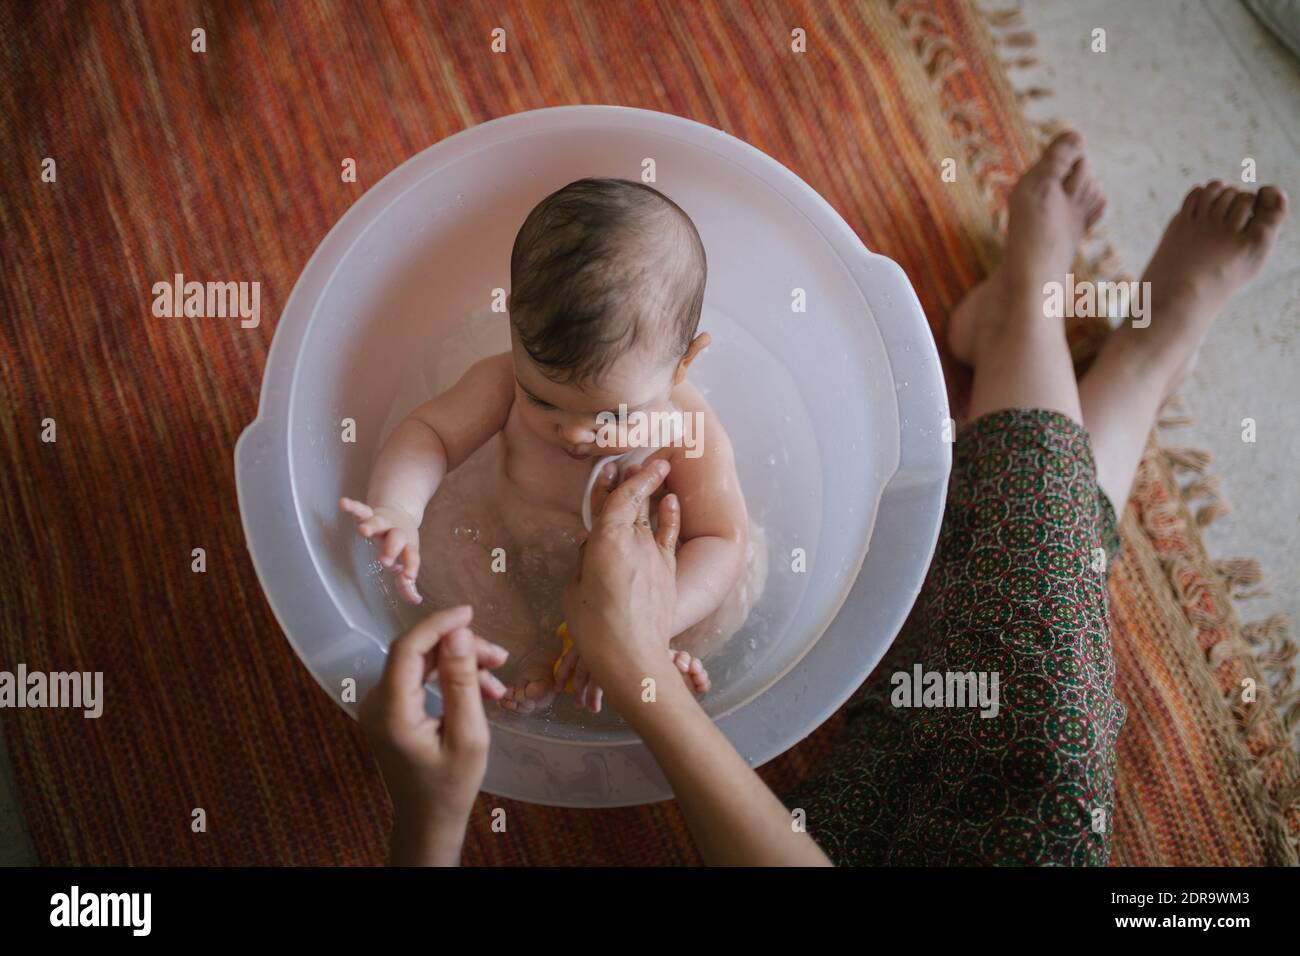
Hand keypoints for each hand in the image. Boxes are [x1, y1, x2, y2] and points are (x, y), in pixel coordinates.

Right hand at [340, 497, 422, 603]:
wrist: (400, 516)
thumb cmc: (401, 545)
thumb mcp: (405, 562)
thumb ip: (406, 583)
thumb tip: (415, 600)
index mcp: (406, 546)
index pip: (411, 556)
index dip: (410, 566)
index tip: (409, 576)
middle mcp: (396, 533)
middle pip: (397, 538)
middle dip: (392, 548)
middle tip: (386, 561)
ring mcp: (382, 523)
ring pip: (378, 522)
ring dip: (372, 526)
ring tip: (363, 531)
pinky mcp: (369, 514)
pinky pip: (360, 509)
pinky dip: (352, 507)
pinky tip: (342, 504)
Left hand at [359, 604, 507, 865]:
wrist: (428, 820)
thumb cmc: (450, 786)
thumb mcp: (468, 735)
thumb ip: (462, 682)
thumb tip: (458, 635)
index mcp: (392, 710)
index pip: (408, 648)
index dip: (438, 624)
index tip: (470, 612)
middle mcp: (377, 703)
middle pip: (418, 653)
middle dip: (460, 647)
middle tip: (500, 657)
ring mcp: (381, 706)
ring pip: (421, 664)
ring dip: (460, 663)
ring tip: (498, 678)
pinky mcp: (391, 710)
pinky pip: (419, 680)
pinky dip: (449, 678)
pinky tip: (481, 690)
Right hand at [562, 459, 680, 709]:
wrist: (633, 656)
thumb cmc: (595, 628)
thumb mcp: (575, 590)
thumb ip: (583, 563)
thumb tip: (589, 549)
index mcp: (605, 541)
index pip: (610, 500)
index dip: (609, 481)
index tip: (611, 465)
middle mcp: (633, 540)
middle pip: (631, 502)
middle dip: (630, 479)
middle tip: (628, 460)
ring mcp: (654, 554)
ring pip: (650, 514)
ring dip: (650, 490)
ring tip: (652, 468)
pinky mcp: (667, 570)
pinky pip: (669, 534)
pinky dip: (670, 515)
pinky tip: (671, 499)